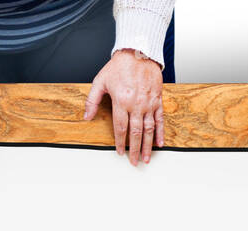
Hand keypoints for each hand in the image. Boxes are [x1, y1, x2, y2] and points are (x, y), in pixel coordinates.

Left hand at [84, 49, 164, 164]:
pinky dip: (160, 132)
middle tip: (134, 162)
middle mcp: (136, 104)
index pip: (120, 128)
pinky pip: (160, 119)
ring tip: (147, 158)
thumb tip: (86, 117)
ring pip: (149, 129)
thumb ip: (92, 100)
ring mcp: (148, 103)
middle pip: (136, 133)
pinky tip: (159, 143)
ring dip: (148, 146)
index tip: (120, 152)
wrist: (138, 51)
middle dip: (135, 150)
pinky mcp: (157, 99)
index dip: (120, 142)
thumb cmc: (119, 66)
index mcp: (122, 101)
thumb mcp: (100, 81)